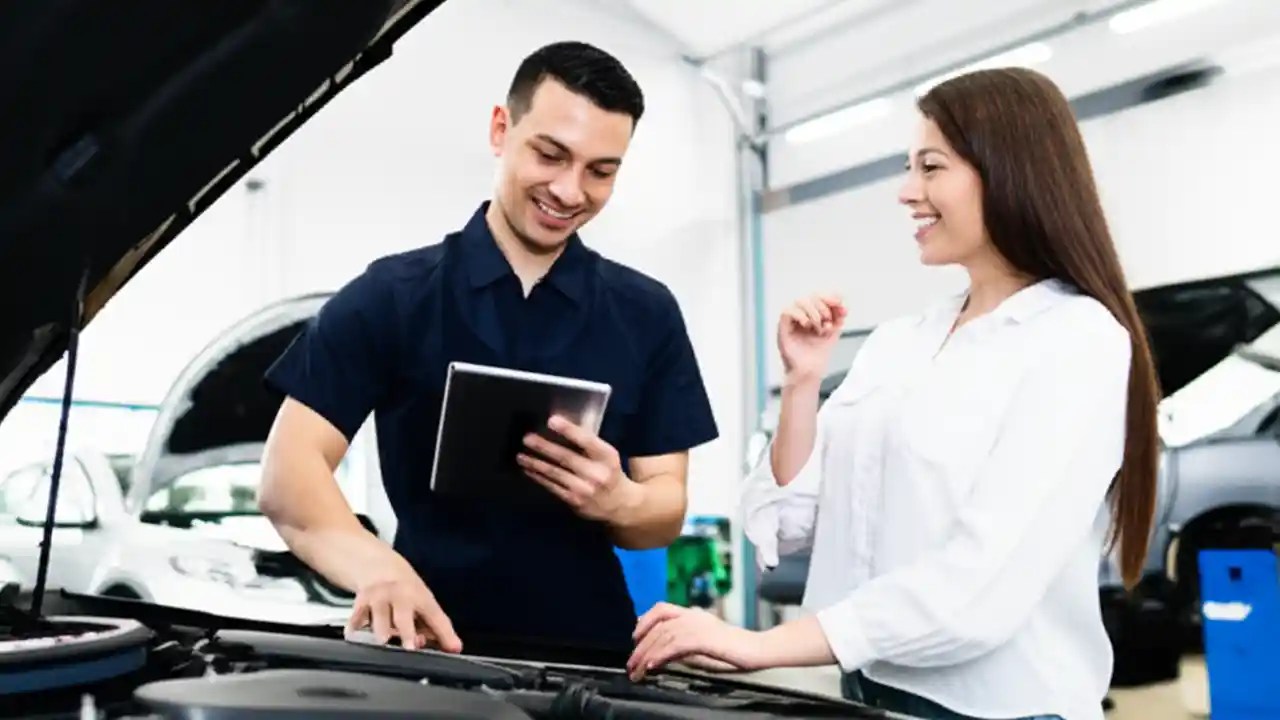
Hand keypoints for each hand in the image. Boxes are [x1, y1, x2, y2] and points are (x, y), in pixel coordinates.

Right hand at [344, 553, 461, 653]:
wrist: (379, 567)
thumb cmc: (406, 591)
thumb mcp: (424, 603)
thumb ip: (436, 627)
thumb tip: (454, 648)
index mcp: (420, 597)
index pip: (435, 616)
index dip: (443, 632)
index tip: (452, 648)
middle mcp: (400, 596)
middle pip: (404, 616)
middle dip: (407, 631)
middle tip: (411, 647)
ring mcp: (379, 598)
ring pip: (380, 617)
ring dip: (382, 630)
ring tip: (383, 641)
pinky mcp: (360, 603)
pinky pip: (357, 617)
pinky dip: (355, 626)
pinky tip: (353, 635)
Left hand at [518, 415, 638, 521]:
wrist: (619, 505)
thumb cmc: (608, 472)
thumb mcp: (606, 456)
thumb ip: (588, 445)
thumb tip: (559, 427)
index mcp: (607, 456)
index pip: (587, 440)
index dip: (569, 430)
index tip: (551, 420)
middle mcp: (597, 473)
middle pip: (566, 457)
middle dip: (544, 447)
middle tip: (527, 438)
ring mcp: (584, 489)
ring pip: (555, 473)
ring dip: (535, 463)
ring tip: (521, 456)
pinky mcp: (574, 501)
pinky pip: (552, 486)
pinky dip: (538, 477)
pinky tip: (528, 470)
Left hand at [627, 602, 762, 680]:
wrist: (758, 650)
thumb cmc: (733, 650)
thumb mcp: (702, 646)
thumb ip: (683, 644)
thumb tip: (661, 652)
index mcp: (693, 614)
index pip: (661, 609)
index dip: (644, 621)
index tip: (634, 639)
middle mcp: (693, 616)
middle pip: (658, 626)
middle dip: (640, 646)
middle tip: (631, 665)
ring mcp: (699, 625)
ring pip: (663, 635)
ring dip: (647, 654)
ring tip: (638, 670)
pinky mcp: (705, 638)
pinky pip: (677, 644)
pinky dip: (662, 654)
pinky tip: (653, 665)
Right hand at [778, 292, 845, 383]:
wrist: (810, 372)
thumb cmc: (818, 355)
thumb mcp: (834, 332)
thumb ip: (838, 317)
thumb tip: (842, 303)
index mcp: (813, 315)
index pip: (819, 297)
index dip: (830, 297)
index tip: (840, 304)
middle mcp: (801, 316)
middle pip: (810, 297)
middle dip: (823, 306)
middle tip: (828, 321)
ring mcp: (791, 322)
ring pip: (799, 302)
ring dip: (813, 312)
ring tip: (819, 327)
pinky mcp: (782, 328)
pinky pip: (787, 312)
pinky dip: (800, 315)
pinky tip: (807, 325)